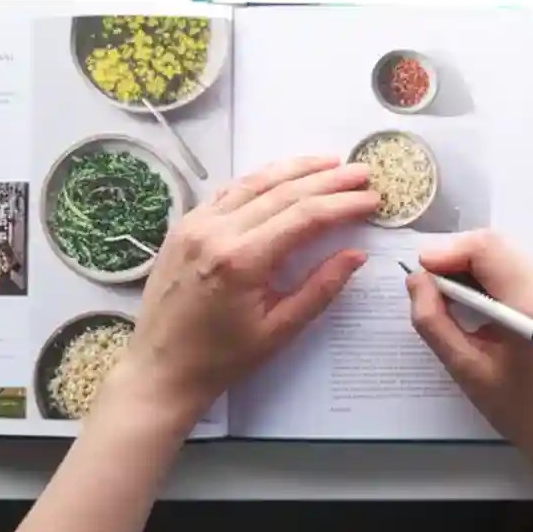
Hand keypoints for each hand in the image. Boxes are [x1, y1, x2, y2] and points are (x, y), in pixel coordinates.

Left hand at [100, 156, 378, 429]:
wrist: (161, 368)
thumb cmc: (222, 358)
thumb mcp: (279, 330)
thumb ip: (320, 288)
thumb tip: (356, 254)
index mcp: (241, 260)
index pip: (304, 217)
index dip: (343, 204)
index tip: (371, 199)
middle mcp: (216, 232)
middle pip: (283, 192)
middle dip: (327, 180)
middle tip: (361, 172)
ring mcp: (195, 224)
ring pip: (254, 182)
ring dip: (295, 169)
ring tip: (330, 163)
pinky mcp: (184, 225)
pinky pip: (228, 192)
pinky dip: (260, 180)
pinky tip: (283, 175)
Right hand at [405, 230, 532, 464]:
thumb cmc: (518, 408)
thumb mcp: (466, 368)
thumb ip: (434, 321)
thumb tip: (415, 280)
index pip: (486, 249)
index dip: (446, 252)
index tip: (419, 273)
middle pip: (494, 246)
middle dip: (454, 257)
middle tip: (426, 285)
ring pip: (503, 254)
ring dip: (468, 265)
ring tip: (443, 293)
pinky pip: (513, 268)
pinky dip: (486, 274)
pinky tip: (469, 298)